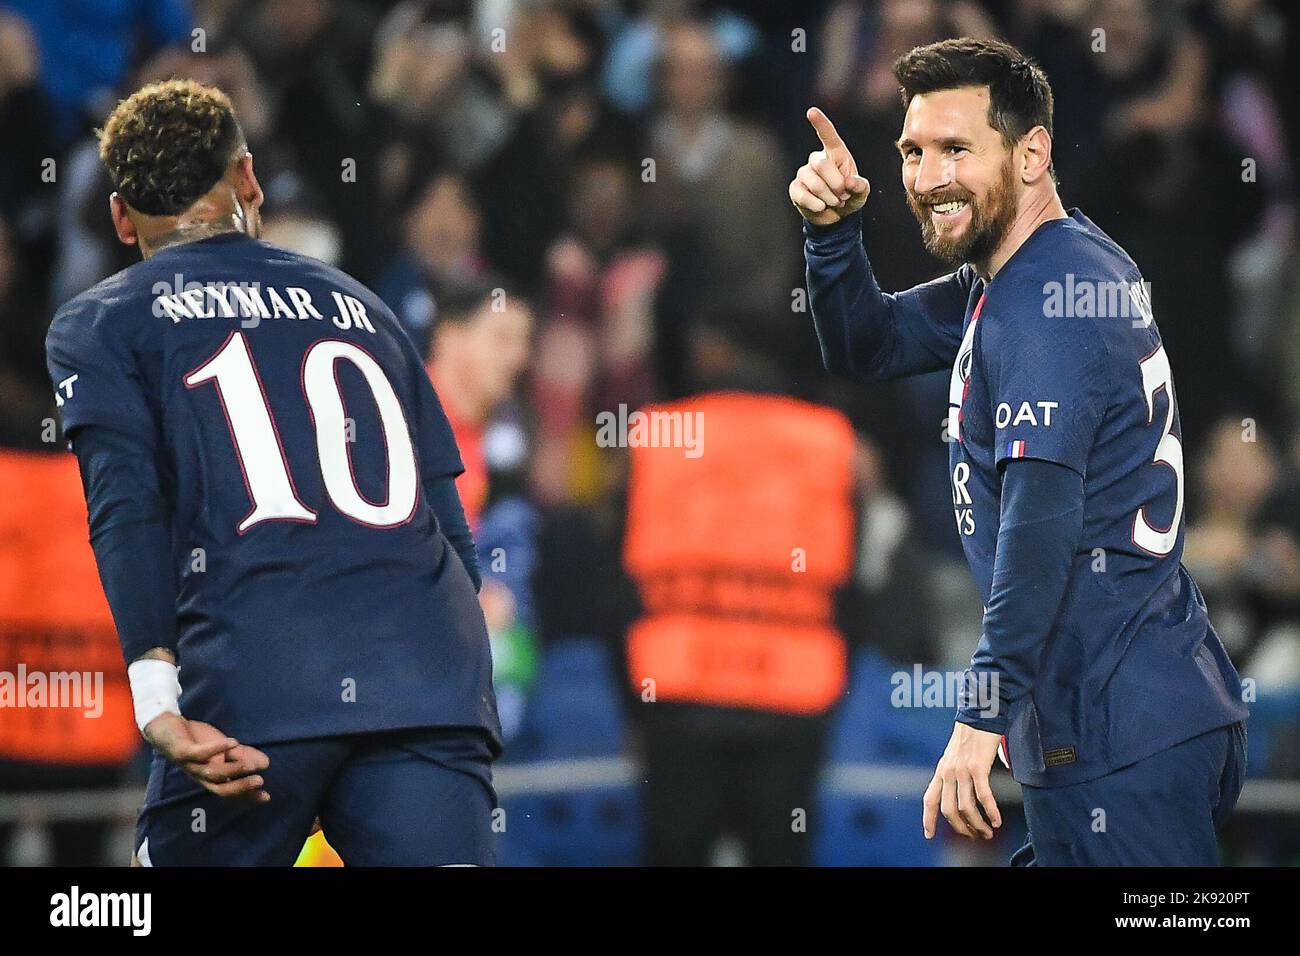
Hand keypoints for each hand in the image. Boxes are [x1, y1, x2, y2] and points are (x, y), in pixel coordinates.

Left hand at [144, 712, 270, 802]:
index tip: (266, 797)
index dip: (247, 796)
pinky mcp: (183, 751)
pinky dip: (217, 748)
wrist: (166, 726)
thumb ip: (242, 755)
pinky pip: (200, 753)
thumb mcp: (222, 747)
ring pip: (212, 773)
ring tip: (251, 765)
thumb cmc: (195, 739)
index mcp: (210, 777)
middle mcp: (200, 775)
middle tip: (259, 781)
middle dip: (240, 787)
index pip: (230, 791)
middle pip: (220, 789)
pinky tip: (233, 742)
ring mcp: (191, 765)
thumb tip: (266, 763)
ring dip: (233, 770)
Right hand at [789, 107, 870, 224]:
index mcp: (836, 154)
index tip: (811, 111)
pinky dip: (817, 205)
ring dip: (828, 197)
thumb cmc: (850, 197)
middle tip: (843, 196)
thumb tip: (849, 182)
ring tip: (834, 202)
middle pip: (822, 164)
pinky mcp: (795, 188)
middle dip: (836, 184)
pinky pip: (804, 195)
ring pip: (814, 182)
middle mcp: (817, 160)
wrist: (836, 216)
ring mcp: (804, 173)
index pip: (828, 136)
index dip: (820, 123)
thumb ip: (860, 186)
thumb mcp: (861, 192)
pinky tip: (821, 207)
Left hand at [923, 721, 1002, 839]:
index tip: (929, 835)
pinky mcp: (978, 767)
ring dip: (977, 824)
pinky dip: (990, 811)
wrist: (979, 716)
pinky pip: (983, 796)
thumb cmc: (970, 737)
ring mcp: (962, 770)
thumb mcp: (954, 757)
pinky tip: (996, 821)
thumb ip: (954, 775)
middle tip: (974, 837)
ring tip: (988, 833)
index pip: (929, 800)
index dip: (927, 819)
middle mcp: (948, 773)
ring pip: (966, 807)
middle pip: (948, 810)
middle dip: (961, 828)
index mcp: (941, 771)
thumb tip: (960, 795)